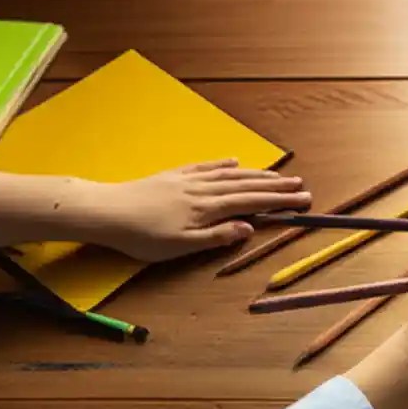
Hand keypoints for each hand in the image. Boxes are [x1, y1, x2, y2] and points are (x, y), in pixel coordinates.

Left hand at [85, 159, 310, 260]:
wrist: (105, 211)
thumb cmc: (141, 236)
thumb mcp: (180, 246)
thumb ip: (216, 237)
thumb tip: (248, 228)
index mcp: (207, 208)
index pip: (251, 203)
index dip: (278, 201)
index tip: (302, 199)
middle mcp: (202, 190)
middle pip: (245, 186)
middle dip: (275, 186)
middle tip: (300, 185)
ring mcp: (187, 180)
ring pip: (229, 175)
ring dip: (256, 174)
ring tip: (277, 175)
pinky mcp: (173, 176)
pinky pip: (205, 167)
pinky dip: (222, 164)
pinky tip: (234, 162)